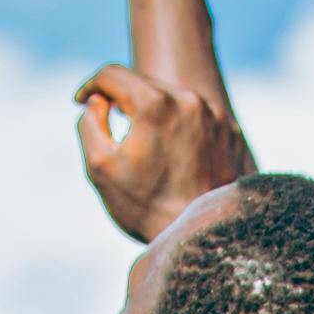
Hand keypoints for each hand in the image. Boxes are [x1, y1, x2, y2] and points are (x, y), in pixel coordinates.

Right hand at [76, 60, 241, 242]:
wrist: (203, 239)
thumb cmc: (147, 207)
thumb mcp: (101, 168)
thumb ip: (90, 124)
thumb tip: (97, 102)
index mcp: (154, 103)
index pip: (112, 74)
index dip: (91, 85)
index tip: (82, 101)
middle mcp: (188, 99)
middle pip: (145, 84)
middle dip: (124, 100)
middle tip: (112, 123)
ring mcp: (214, 114)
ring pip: (174, 100)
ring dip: (155, 114)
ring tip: (148, 146)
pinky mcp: (231, 132)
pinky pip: (199, 119)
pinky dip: (182, 128)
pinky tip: (175, 155)